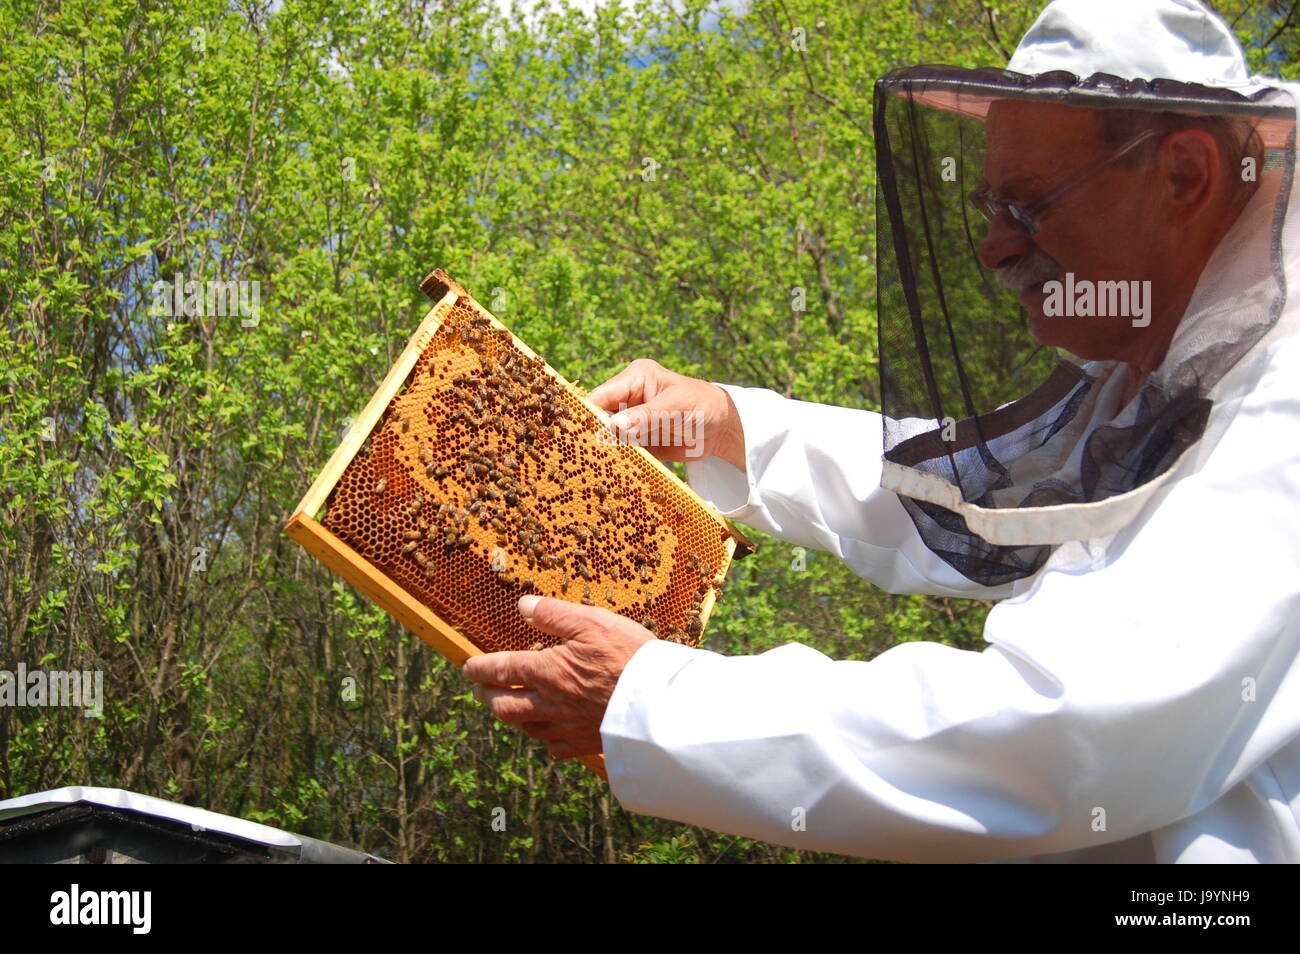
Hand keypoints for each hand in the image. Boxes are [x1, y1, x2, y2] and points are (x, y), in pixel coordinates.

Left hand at [462, 595, 656, 757]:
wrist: (660, 700)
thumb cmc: (628, 655)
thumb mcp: (592, 622)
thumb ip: (555, 614)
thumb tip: (524, 605)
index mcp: (547, 671)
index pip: (502, 670)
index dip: (479, 669)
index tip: (467, 669)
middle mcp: (550, 703)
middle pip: (505, 706)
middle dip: (488, 696)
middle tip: (482, 690)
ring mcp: (567, 727)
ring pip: (526, 728)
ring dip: (512, 717)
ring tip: (509, 708)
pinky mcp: (586, 743)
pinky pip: (555, 747)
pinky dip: (544, 739)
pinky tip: (548, 733)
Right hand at [587, 358, 745, 470]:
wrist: (722, 429)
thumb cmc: (702, 405)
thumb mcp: (675, 407)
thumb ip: (646, 416)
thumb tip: (615, 427)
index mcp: (635, 378)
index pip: (602, 394)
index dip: (589, 413)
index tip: (580, 432)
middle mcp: (629, 398)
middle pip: (600, 416)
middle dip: (594, 434)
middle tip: (587, 453)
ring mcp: (631, 420)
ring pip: (608, 436)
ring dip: (605, 450)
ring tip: (597, 465)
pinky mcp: (638, 440)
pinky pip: (622, 450)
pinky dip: (618, 460)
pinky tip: (612, 470)